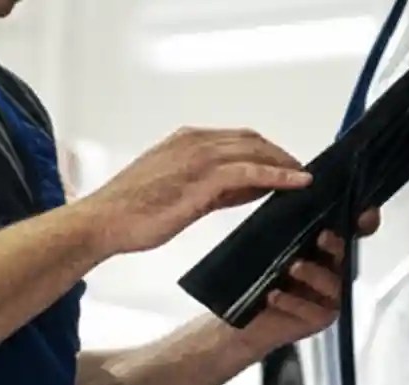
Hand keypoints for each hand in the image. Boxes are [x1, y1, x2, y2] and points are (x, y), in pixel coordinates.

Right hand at [78, 127, 311, 256]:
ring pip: (255, 151)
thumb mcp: (174, 192)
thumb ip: (210, 186)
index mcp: (184, 141)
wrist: (104, 221)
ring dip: (284, 162)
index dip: (263, 150)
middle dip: (278, 153)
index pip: (235, 139)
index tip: (281, 164)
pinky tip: (297, 183)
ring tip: (304, 177)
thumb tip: (245, 189)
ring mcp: (199, 157)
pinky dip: (278, 174)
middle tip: (300, 170)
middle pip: (250, 140)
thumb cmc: (129, 212)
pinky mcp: (203, 178)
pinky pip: (252, 170)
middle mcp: (194, 142)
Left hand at [235, 209, 381, 354]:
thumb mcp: (268, 244)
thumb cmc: (258, 278)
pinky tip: (274, 294)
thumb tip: (294, 195)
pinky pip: (312, 310)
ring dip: (313, 273)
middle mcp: (333, 270)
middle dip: (335, 244)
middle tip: (321, 236)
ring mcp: (329, 296)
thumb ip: (286, 225)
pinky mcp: (319, 318)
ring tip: (293, 267)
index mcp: (326, 248)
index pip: (353, 230)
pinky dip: (293, 302)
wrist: (240, 321)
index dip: (364, 222)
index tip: (363, 214)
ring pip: (331, 283)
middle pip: (345, 255)